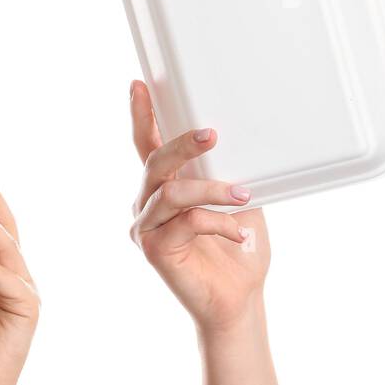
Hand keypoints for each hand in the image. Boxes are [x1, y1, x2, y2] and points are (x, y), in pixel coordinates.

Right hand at [128, 81, 267, 332]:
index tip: (140, 84)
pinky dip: (218, 223)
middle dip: (182, 144)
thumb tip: (242, 141)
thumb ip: (226, 174)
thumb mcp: (238, 200)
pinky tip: (240, 235)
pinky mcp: (154, 249)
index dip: (142, 115)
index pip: (148, 145)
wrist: (237, 300)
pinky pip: (186, 222)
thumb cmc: (237, 248)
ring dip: (211, 189)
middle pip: (155, 161)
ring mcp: (147, 226)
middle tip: (211, 134)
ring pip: (171, 192)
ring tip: (244, 193)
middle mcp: (147, 203)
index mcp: (164, 188)